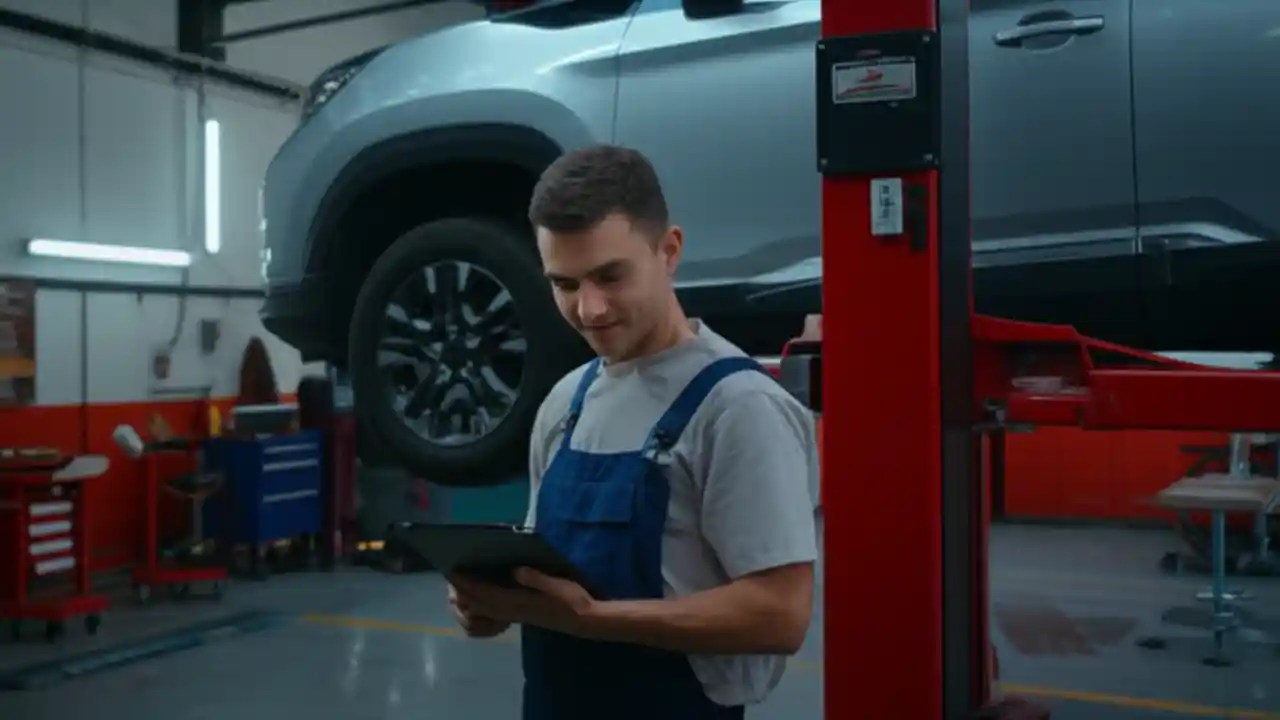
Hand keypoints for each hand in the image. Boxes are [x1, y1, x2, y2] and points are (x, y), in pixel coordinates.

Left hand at [448, 568, 595, 634]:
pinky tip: (480, 594)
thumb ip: (535, 578)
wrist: (583, 621)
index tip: (451, 570)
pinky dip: (479, 603)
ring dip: (468, 598)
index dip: (466, 583)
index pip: (484, 593)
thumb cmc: (572, 600)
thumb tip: (515, 570)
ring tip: (460, 583)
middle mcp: (511, 610)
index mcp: (517, 602)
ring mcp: (514, 614)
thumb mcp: (557, 585)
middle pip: (477, 603)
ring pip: (482, 610)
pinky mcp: (519, 615)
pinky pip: (491, 611)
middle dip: (461, 590)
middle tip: (450, 573)